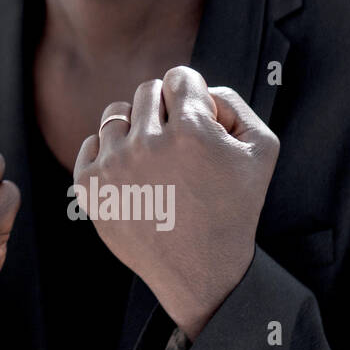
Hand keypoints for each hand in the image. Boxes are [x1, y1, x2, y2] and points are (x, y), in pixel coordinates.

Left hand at [73, 66, 278, 339]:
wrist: (200, 272)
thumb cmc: (233, 209)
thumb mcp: (261, 150)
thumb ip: (234, 103)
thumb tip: (198, 89)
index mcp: (190, 131)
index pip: (179, 77)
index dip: (192, 96)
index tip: (197, 120)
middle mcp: (147, 144)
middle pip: (147, 91)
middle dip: (165, 111)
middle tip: (180, 147)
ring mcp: (113, 164)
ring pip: (116, 114)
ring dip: (135, 129)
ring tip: (155, 162)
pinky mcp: (88, 185)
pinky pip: (92, 142)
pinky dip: (110, 154)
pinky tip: (134, 177)